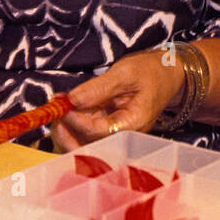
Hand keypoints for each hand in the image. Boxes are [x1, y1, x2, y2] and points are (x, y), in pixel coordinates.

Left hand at [51, 51, 184, 150]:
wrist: (166, 74)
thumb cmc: (151, 72)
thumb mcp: (126, 73)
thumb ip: (99, 87)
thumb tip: (72, 100)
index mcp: (134, 125)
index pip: (100, 132)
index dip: (77, 121)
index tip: (62, 105)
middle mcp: (123, 136)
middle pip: (89, 148)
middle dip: (66, 135)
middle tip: (53, 114)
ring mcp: (113, 135)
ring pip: (83, 144)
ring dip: (65, 130)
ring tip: (56, 109)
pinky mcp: (106, 129)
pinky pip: (85, 134)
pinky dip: (71, 124)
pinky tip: (64, 108)